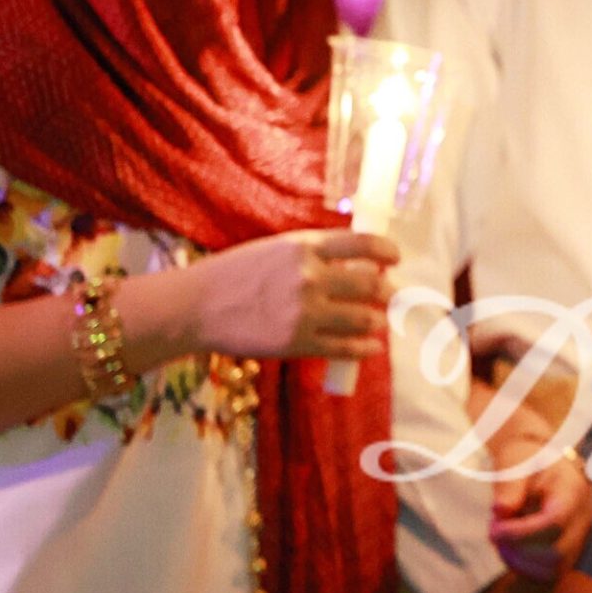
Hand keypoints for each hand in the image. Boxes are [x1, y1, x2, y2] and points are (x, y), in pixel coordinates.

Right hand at [182, 230, 397, 361]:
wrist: (196, 307)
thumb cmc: (236, 274)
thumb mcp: (277, 250)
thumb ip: (316, 254)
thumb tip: (359, 264)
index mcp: (306, 247)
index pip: (364, 244)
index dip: (387, 252)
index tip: (395, 259)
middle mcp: (310, 277)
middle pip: (371, 285)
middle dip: (387, 291)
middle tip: (391, 295)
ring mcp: (305, 311)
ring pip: (363, 318)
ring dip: (377, 320)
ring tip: (377, 321)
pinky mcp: (297, 342)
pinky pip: (344, 348)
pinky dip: (365, 348)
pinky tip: (372, 347)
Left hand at [490, 449, 591, 581]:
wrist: (541, 463)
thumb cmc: (527, 460)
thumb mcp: (516, 462)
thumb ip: (509, 485)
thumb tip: (502, 511)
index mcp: (573, 491)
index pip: (555, 523)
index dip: (521, 533)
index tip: (494, 528)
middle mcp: (583, 517)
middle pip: (556, 552)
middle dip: (518, 550)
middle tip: (495, 533)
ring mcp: (580, 537)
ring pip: (553, 569)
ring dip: (520, 563)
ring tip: (502, 541)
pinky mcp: (570, 552)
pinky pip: (550, 574)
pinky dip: (526, 569)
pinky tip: (511, 551)